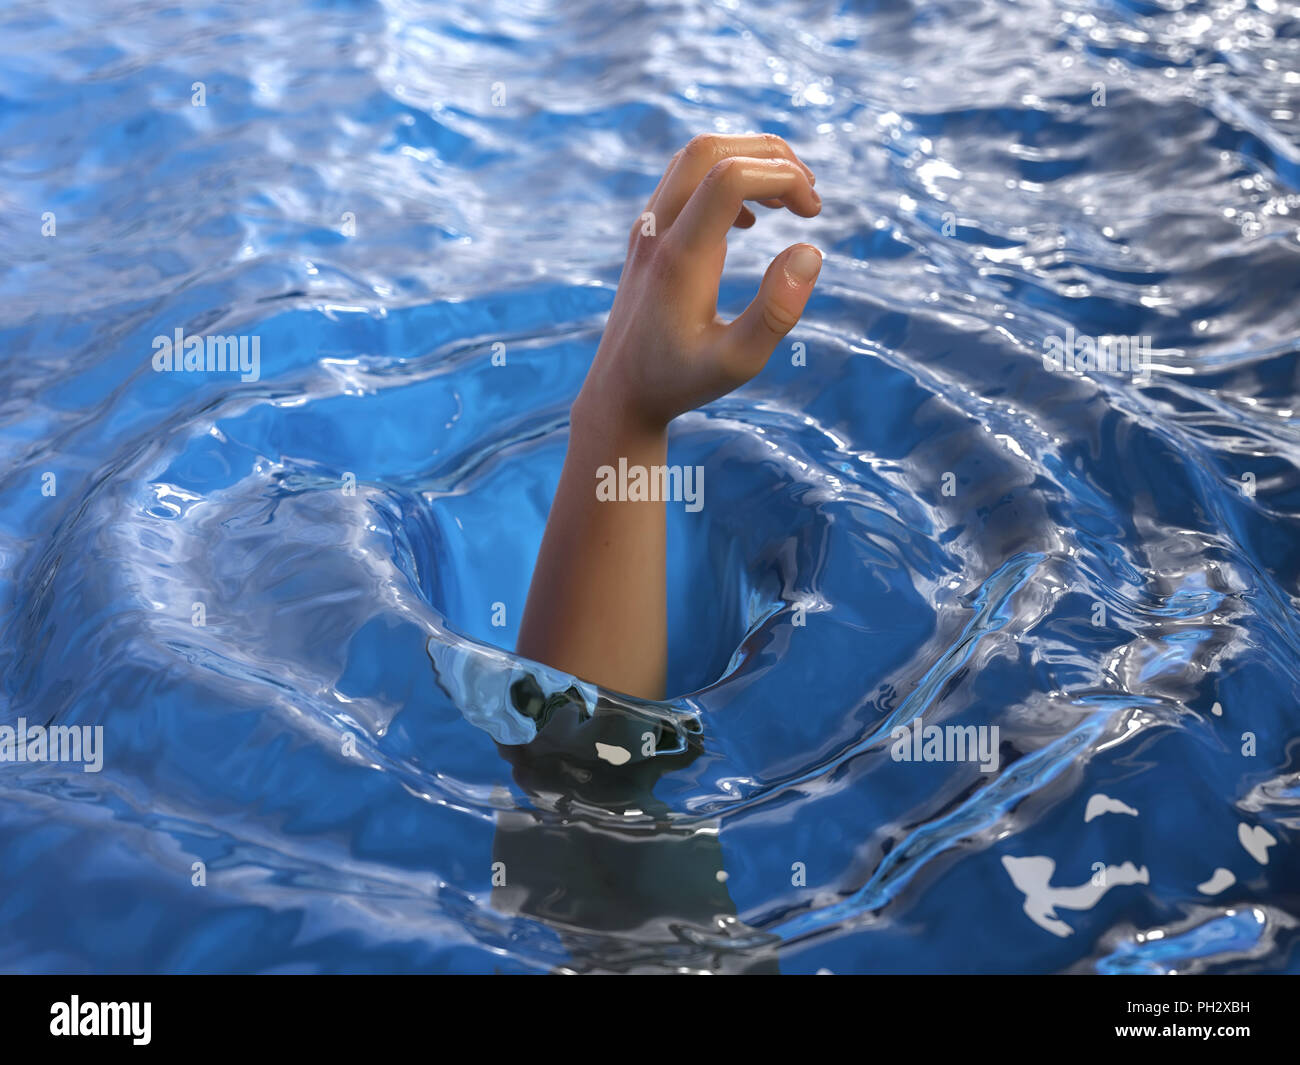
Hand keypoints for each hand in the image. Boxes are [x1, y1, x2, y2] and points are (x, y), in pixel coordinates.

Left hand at [574, 133, 822, 433]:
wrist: (620, 392)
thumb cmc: (682, 382)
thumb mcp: (739, 364)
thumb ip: (777, 312)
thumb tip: (809, 250)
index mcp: (680, 259)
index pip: (730, 177)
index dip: (783, 178)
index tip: (814, 215)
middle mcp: (656, 232)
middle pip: (709, 149)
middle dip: (769, 157)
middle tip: (809, 199)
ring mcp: (646, 229)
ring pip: (695, 157)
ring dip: (748, 163)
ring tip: (790, 202)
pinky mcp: (647, 234)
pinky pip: (685, 179)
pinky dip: (727, 179)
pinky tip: (752, 223)